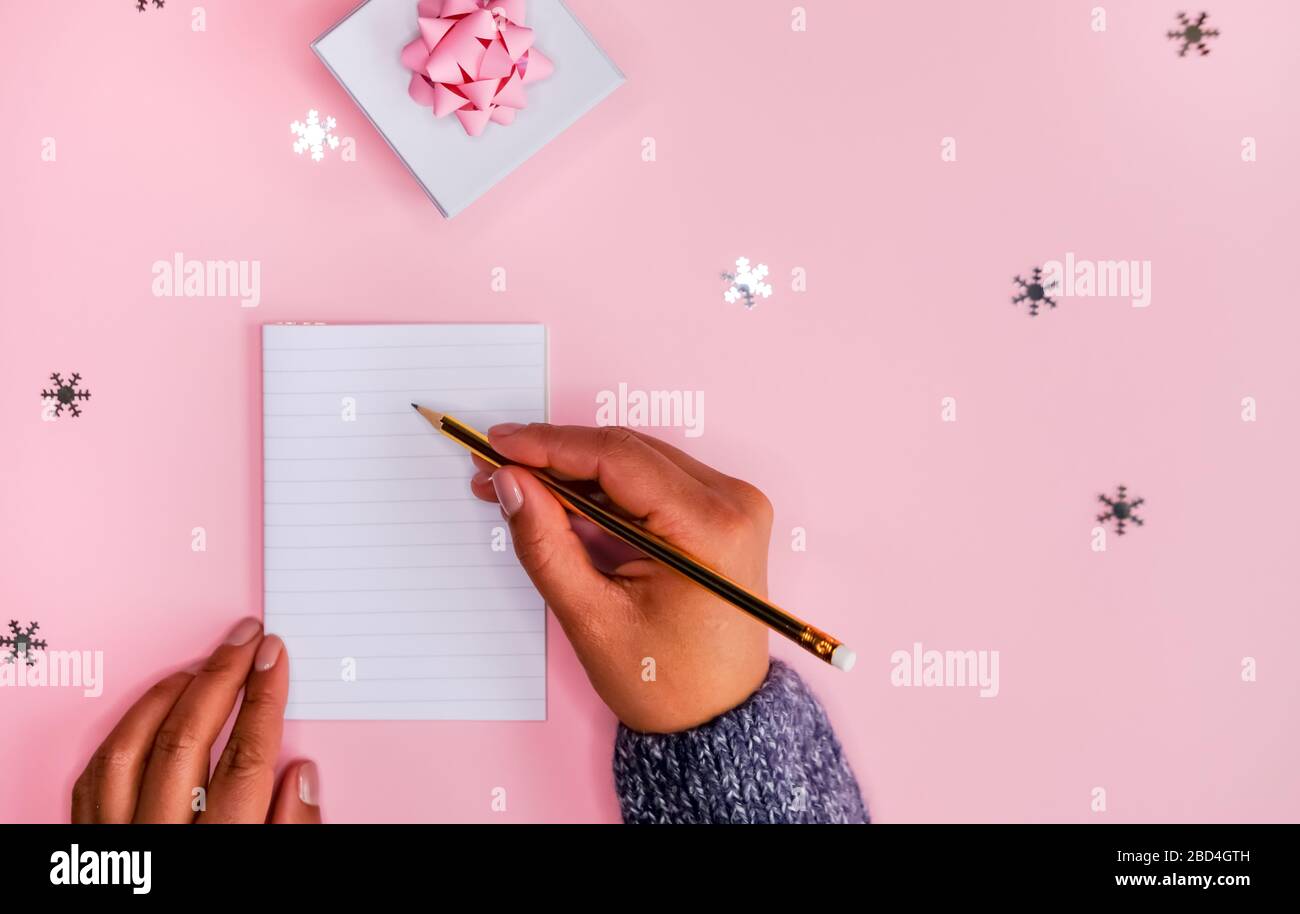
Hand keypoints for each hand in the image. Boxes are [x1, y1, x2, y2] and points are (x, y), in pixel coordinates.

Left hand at [72, 619, 319, 822]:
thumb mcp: (276, 872)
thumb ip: (293, 830)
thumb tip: (300, 775)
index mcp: (220, 843)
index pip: (245, 758)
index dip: (263, 698)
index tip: (274, 658)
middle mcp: (161, 837)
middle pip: (186, 740)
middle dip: (221, 678)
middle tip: (244, 640)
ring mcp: (118, 838)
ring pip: (131, 749)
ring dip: (169, 697)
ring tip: (200, 667)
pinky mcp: (88, 839)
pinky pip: (96, 774)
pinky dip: (126, 732)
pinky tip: (153, 710)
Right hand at [470, 424, 771, 732]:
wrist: (718, 717)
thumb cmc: (666, 683)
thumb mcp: (593, 618)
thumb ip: (546, 544)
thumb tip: (510, 482)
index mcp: (711, 528)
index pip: (618, 458)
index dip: (549, 445)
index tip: (497, 444)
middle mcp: (733, 503)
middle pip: (629, 452)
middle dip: (555, 456)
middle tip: (495, 468)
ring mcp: (733, 505)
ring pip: (639, 460)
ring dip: (576, 470)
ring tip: (519, 486)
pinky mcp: (722, 513)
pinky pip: (654, 481)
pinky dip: (605, 487)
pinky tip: (560, 499)